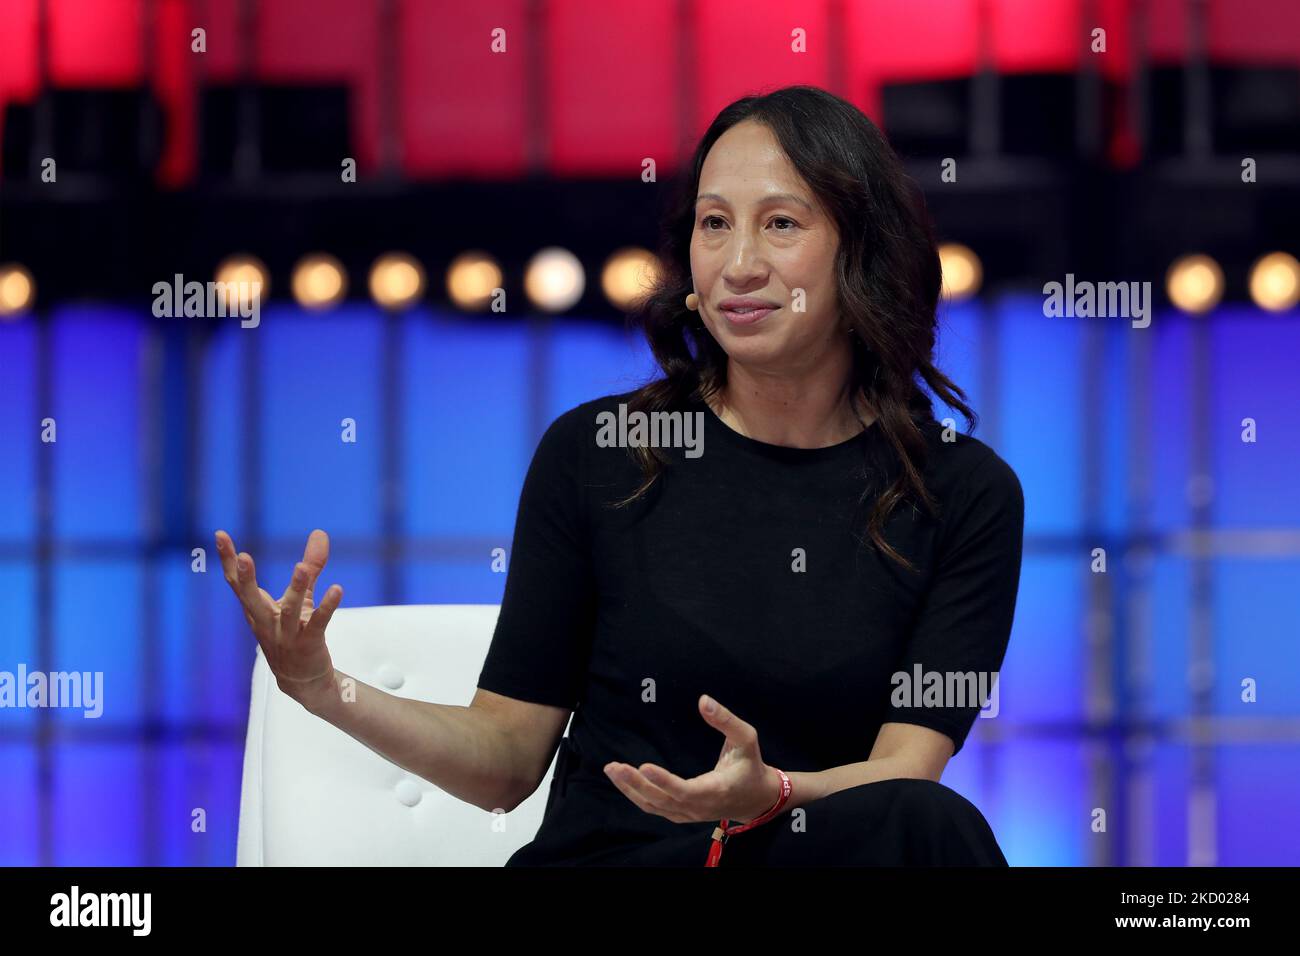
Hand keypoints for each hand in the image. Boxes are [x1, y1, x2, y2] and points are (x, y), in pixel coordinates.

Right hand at [215, 528, 342, 708]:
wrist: (303, 680)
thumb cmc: (295, 632)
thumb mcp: (300, 597)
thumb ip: (311, 564)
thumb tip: (320, 532)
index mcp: (258, 610)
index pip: (238, 584)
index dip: (228, 560)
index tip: (220, 534)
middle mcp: (267, 622)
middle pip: (251, 599)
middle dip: (245, 579)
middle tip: (243, 557)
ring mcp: (287, 635)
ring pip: (290, 610)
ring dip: (296, 589)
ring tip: (301, 567)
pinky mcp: (309, 644)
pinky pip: (318, 624)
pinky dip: (327, 607)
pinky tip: (337, 589)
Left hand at [602, 694, 782, 824]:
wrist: (756, 799)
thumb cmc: (750, 765)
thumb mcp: (746, 738)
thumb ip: (726, 720)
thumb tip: (703, 700)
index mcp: (716, 790)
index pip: (685, 790)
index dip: (664, 781)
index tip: (644, 766)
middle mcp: (699, 807)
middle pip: (662, 800)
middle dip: (636, 784)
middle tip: (614, 766)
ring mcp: (689, 814)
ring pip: (654, 806)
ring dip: (631, 790)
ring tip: (611, 770)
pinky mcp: (682, 815)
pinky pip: (655, 808)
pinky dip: (637, 796)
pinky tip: (624, 781)